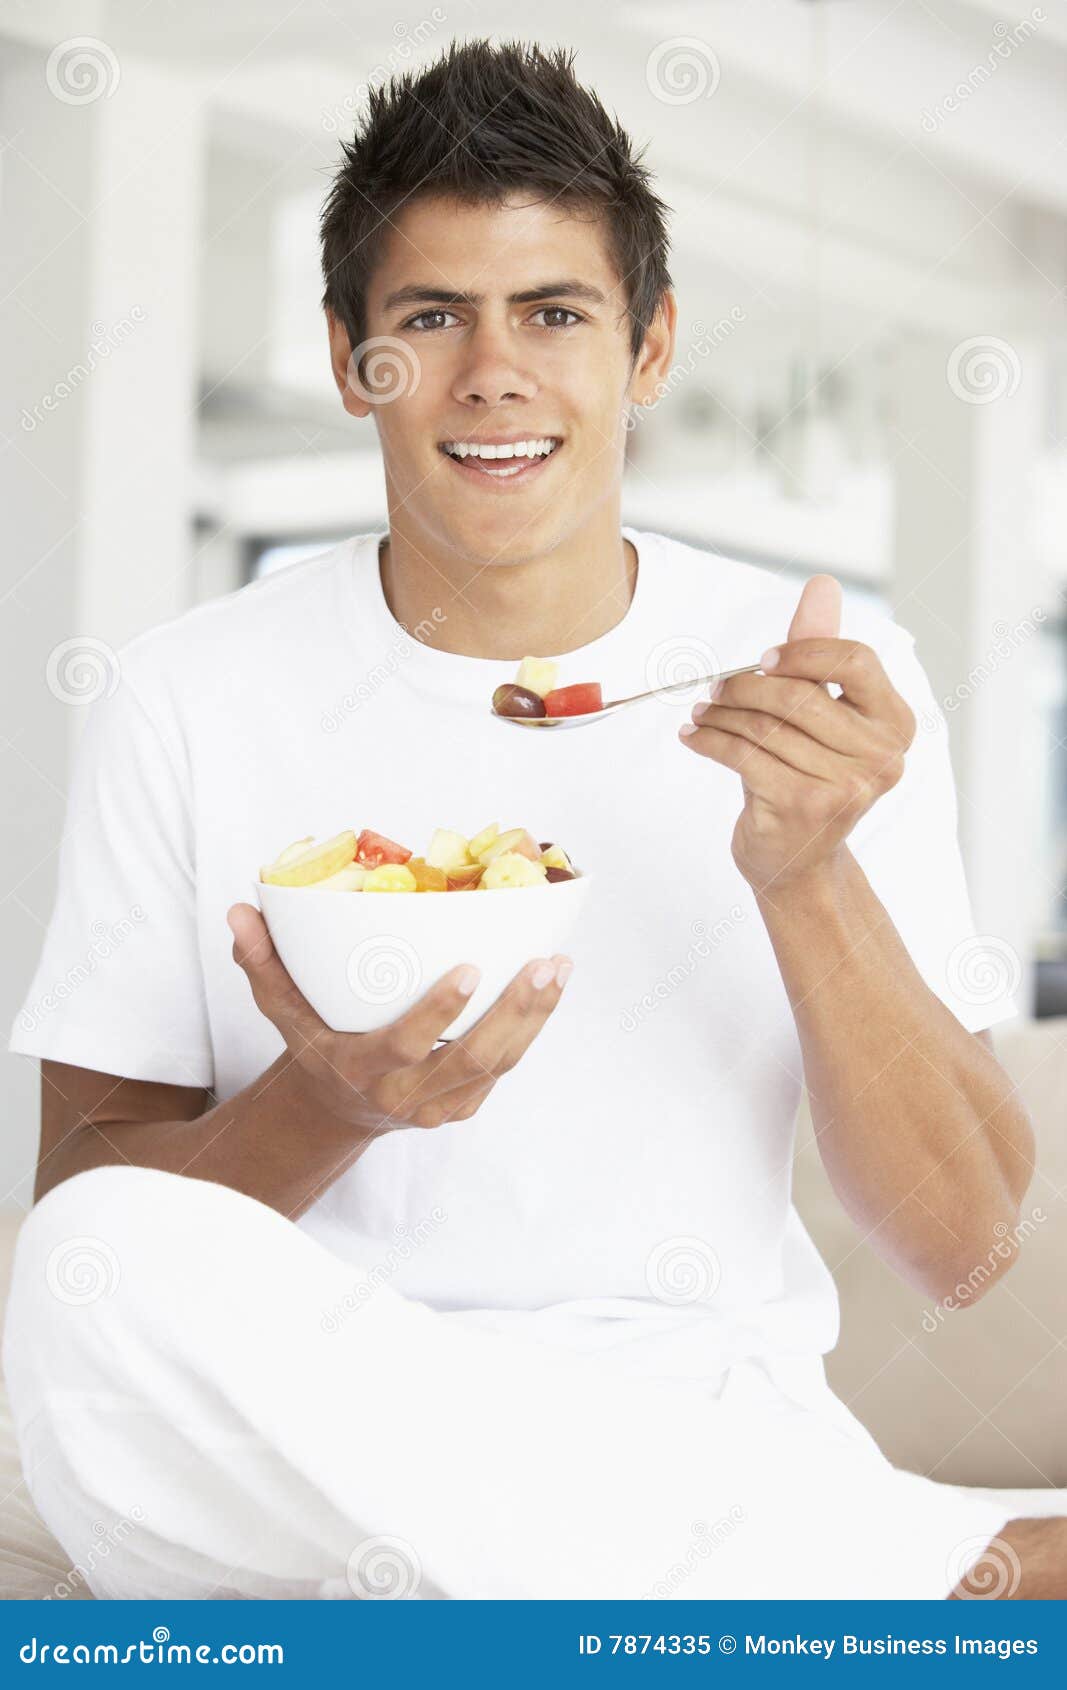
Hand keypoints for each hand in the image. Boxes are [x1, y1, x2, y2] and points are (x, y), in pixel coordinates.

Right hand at [226, 903, 571, 1135]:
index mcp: (362, 1070)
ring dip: (535, 1017)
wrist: (336, 1108)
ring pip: (499, 1064)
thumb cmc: (313, 1042)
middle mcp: (405, 1096)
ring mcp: (440, 1107)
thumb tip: (241, 909)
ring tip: (558, 966)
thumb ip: (262, 962)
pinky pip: (504, 1068)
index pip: (406, 1046)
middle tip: (543, 961)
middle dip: (514, 1012)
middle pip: (472, 1059)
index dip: (439, 1012)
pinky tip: (550, 986)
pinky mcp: (464, 1106)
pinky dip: (531, 1029)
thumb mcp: (281, 1008)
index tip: (471, 969)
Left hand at [678, 575, 915, 891]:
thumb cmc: (806, 776)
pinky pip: (744, 755)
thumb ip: (819, 651)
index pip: (856, 661)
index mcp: (896, 723)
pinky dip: (709, 741)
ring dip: (721, 713)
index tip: (766, 659)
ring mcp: (848, 785)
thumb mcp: (817, 715)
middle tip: (714, 687)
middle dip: (746, 685)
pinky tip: (693, 736)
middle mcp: (882, 756)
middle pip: (800, 695)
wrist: (796, 861)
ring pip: (766, 726)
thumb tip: (822, 584)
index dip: (806, 652)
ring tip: (701, 711)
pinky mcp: (806, 805)